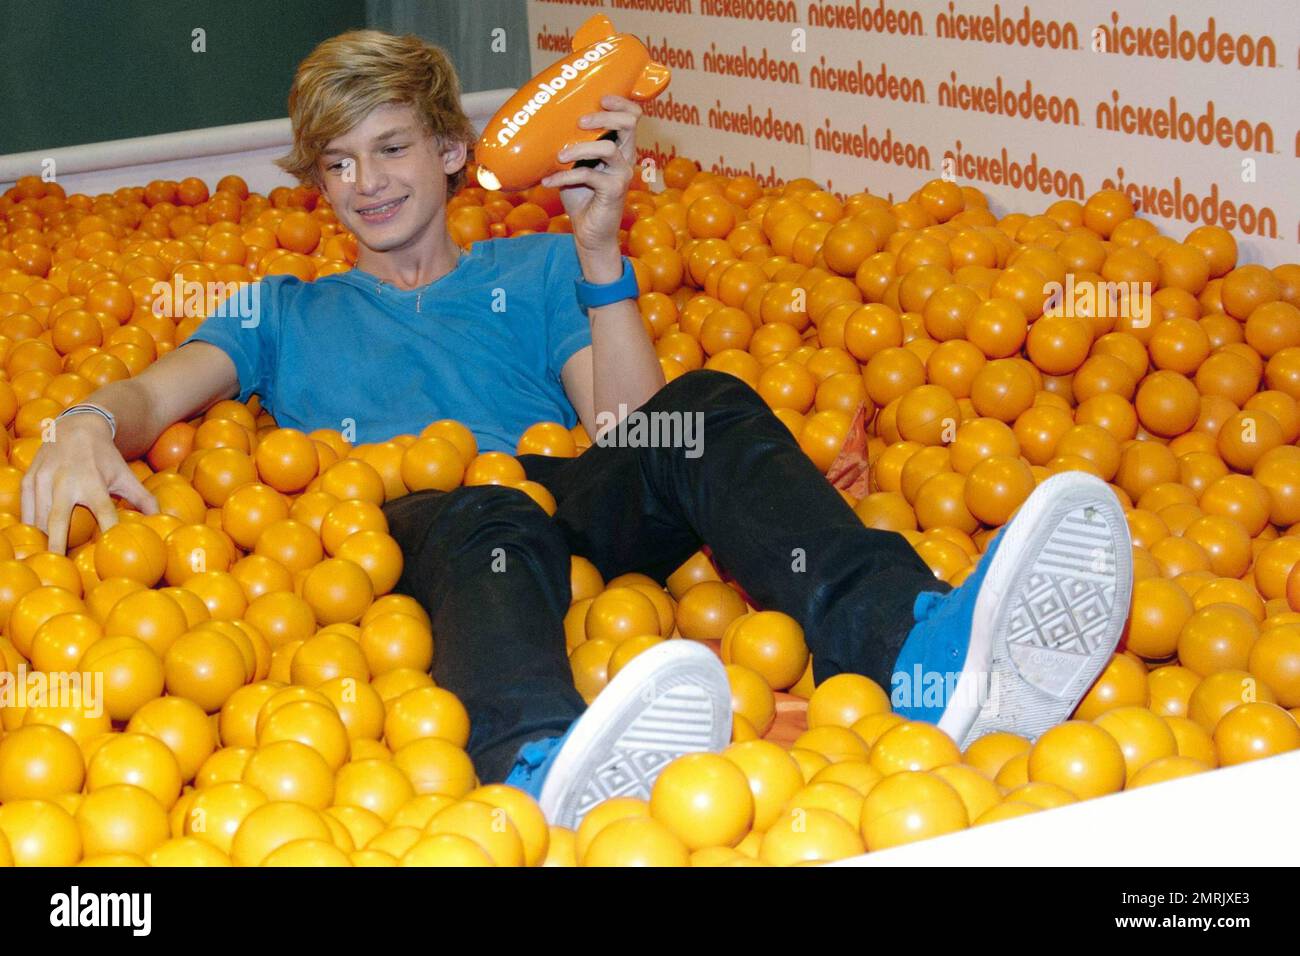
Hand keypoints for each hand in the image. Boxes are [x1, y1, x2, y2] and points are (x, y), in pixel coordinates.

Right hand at [20, 414, 157, 554]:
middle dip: (59, 544)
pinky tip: (33, 541)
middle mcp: (65, 481)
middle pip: (59, 520)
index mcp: (93, 482)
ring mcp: (43, 479)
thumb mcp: (125, 475)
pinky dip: (28, 526)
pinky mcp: (28, 479)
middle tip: (62, 567)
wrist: (76, 426)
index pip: (103, 512)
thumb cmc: (104, 457)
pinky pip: (25, 508)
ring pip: (38, 517)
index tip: (109, 551)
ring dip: (41, 539)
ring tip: (46, 560)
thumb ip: (142, 499)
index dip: (107, 530)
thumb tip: (160, 521)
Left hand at [540, 94, 639, 254]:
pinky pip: (589, 175)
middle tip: (579, 121)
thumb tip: (539, 123)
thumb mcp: (572, 165)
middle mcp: (625, 157)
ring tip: (559, 157)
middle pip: (628, 123)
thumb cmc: (581, 196)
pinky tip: (548, 183)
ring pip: (607, 148)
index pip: (632, 116)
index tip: (601, 97)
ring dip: (579, 148)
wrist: (589, 233)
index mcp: (619, 147)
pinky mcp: (613, 191)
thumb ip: (566, 145)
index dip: (621, 102)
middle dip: (602, 117)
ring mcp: (622, 174)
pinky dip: (564, 178)